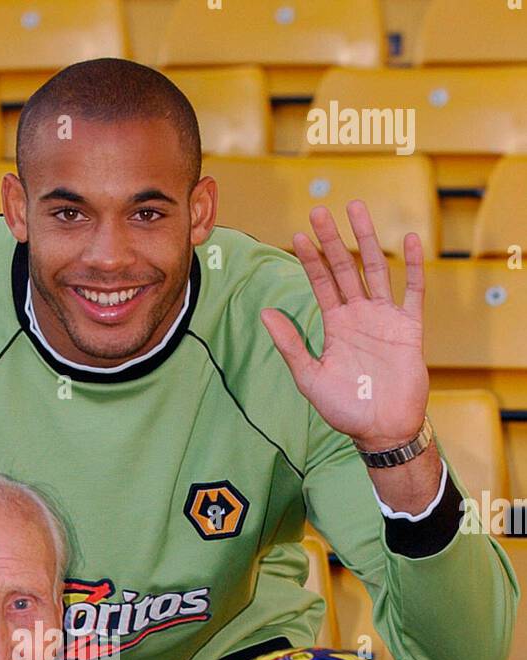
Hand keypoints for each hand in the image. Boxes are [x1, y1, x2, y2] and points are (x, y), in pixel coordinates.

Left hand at [260, 200, 428, 451]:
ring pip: (376, 269)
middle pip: (346, 268)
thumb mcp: (310, 378)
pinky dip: (413, 266)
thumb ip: (290, 344)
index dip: (311, 260)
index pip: (321, 284)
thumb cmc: (345, 409)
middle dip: (333, 240)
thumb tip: (265, 313)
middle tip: (320, 210)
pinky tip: (409, 239)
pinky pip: (414, 291)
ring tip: (357, 210)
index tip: (299, 234)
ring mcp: (385, 318)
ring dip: (367, 240)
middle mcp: (359, 316)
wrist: (382, 429)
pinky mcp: (410, 327)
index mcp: (335, 326)